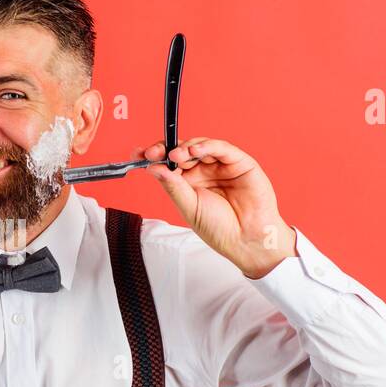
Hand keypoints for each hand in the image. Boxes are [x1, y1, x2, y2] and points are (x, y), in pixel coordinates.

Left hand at [134, 137, 296, 278]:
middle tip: (154, 153)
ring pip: (200, 146)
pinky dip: (208, 145)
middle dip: (166, 149)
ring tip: (175, 155)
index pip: (168, 163)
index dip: (155, 156)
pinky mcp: (240, 162)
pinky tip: (195, 150)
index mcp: (189, 183)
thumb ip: (173, 186)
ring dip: (185, 147)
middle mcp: (204, 171)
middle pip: (182, 151)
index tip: (138, 154)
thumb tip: (152, 168)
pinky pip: (222, 148)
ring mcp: (221, 165)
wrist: (247, 240)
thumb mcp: (189, 207)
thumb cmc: (220, 229)